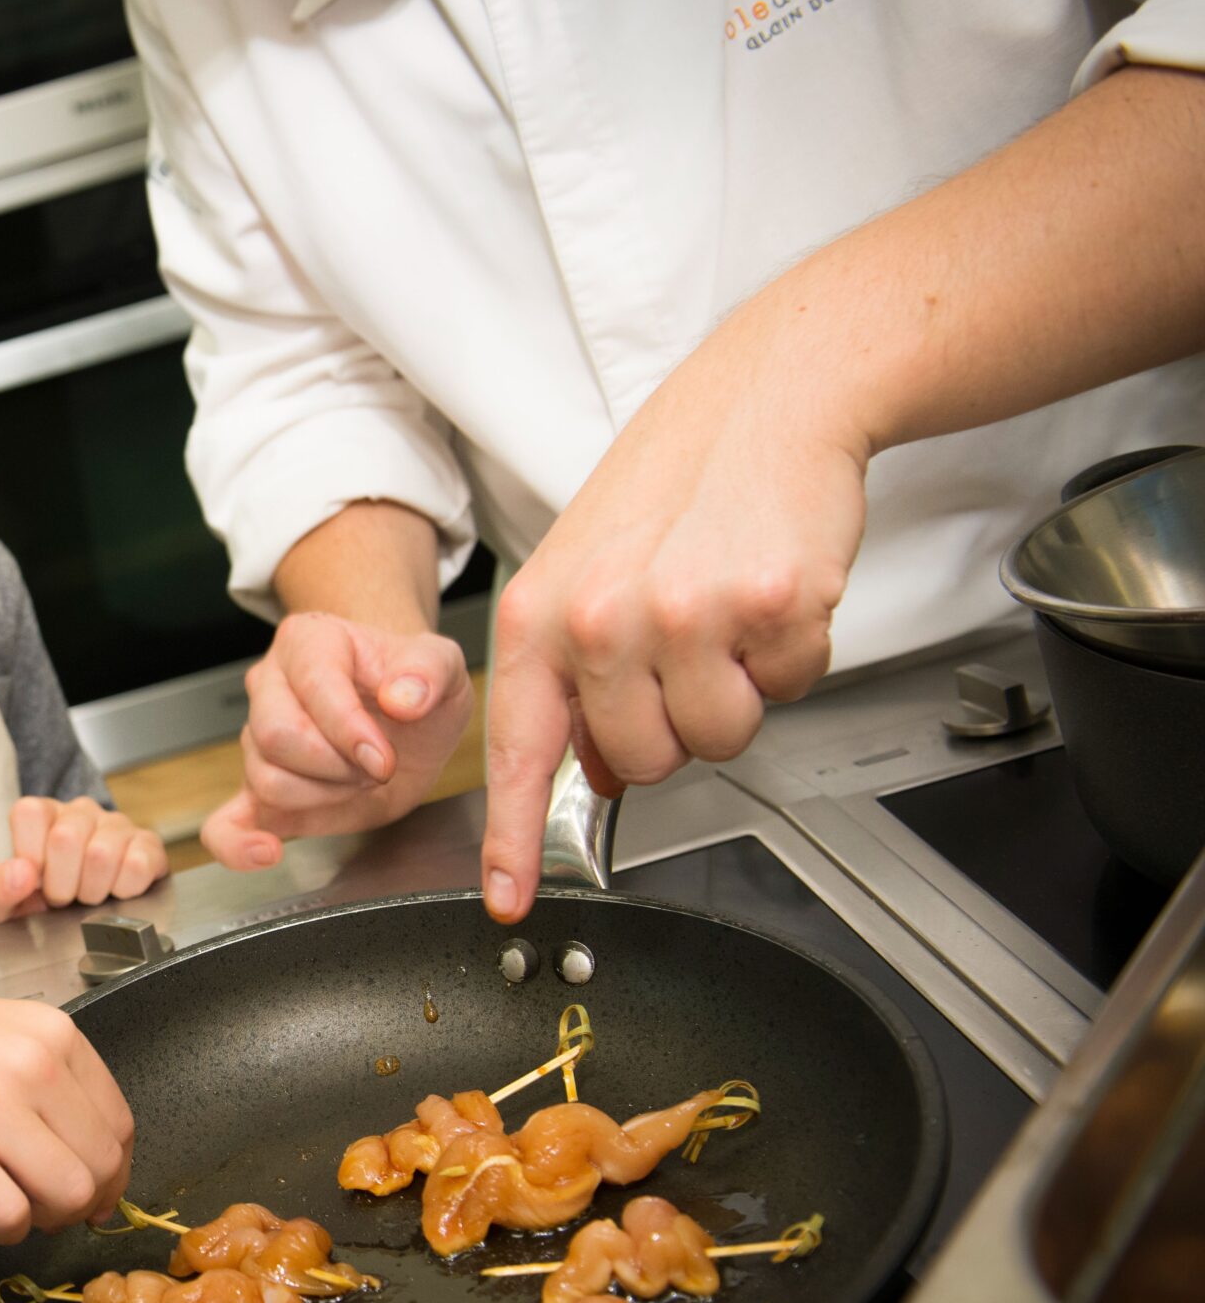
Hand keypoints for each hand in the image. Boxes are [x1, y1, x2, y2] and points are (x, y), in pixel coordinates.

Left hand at [0, 796, 168, 923]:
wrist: (80, 921)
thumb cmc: (36, 906)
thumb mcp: (0, 908)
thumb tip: (21, 873)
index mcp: (40, 815)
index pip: (29, 812)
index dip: (30, 856)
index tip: (34, 882)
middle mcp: (79, 812)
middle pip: (66, 838)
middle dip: (61, 885)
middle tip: (63, 898)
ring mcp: (116, 825)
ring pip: (102, 854)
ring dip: (92, 891)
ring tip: (88, 896)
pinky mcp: (148, 844)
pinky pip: (138, 864)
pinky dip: (124, 890)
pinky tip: (116, 892)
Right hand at [0, 950, 134, 1242]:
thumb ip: (46, 1078)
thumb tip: (91, 1156)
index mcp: (51, 1033)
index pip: (119, 1123)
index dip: (110, 1170)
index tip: (89, 1188)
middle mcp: (32, 1064)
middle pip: (102, 1167)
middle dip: (82, 1203)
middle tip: (46, 1208)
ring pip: (68, 1196)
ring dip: (46, 1218)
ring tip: (12, 1207)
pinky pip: (9, 1215)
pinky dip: (4, 1229)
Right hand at [198, 612, 471, 869]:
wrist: (403, 719)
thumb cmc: (413, 686)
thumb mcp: (442, 663)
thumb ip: (429, 672)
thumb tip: (403, 698)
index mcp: (309, 642)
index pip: (314, 686)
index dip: (350, 730)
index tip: (385, 758)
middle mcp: (270, 685)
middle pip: (276, 735)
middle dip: (336, 766)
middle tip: (377, 767)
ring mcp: (257, 740)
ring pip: (266, 779)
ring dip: (323, 795)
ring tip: (356, 782)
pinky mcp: (258, 793)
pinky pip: (224, 825)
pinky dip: (237, 845)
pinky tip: (268, 851)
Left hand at [479, 317, 866, 922]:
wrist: (764, 401)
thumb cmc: (673, 486)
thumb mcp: (585, 574)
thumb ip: (577, 677)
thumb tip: (599, 771)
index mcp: (540, 617)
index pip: (519, 751)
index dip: (514, 838)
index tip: (509, 901)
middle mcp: (601, 621)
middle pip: (645, 763)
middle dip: (677, 724)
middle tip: (688, 643)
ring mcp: (682, 615)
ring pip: (719, 740)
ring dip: (739, 692)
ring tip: (728, 613)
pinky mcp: (764, 607)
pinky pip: (789, 689)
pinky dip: (793, 654)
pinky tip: (771, 590)